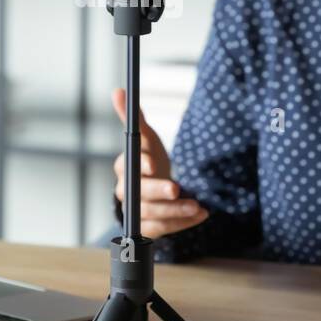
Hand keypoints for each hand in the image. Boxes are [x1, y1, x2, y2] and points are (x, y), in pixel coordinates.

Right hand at [111, 88, 209, 238]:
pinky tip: (201, 214)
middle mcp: (127, 192)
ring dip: (176, 211)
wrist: (155, 190)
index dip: (140, 166)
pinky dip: (183, 223)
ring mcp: (137, 212)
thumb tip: (119, 90)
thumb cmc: (149, 161)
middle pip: (139, 195)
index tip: (153, 165)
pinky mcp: (149, 228)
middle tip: (176, 188)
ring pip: (153, 215)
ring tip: (197, 206)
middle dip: (158, 192)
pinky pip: (165, 229)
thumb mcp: (145, 139)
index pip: (128, 167)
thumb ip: (134, 120)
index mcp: (124, 168)